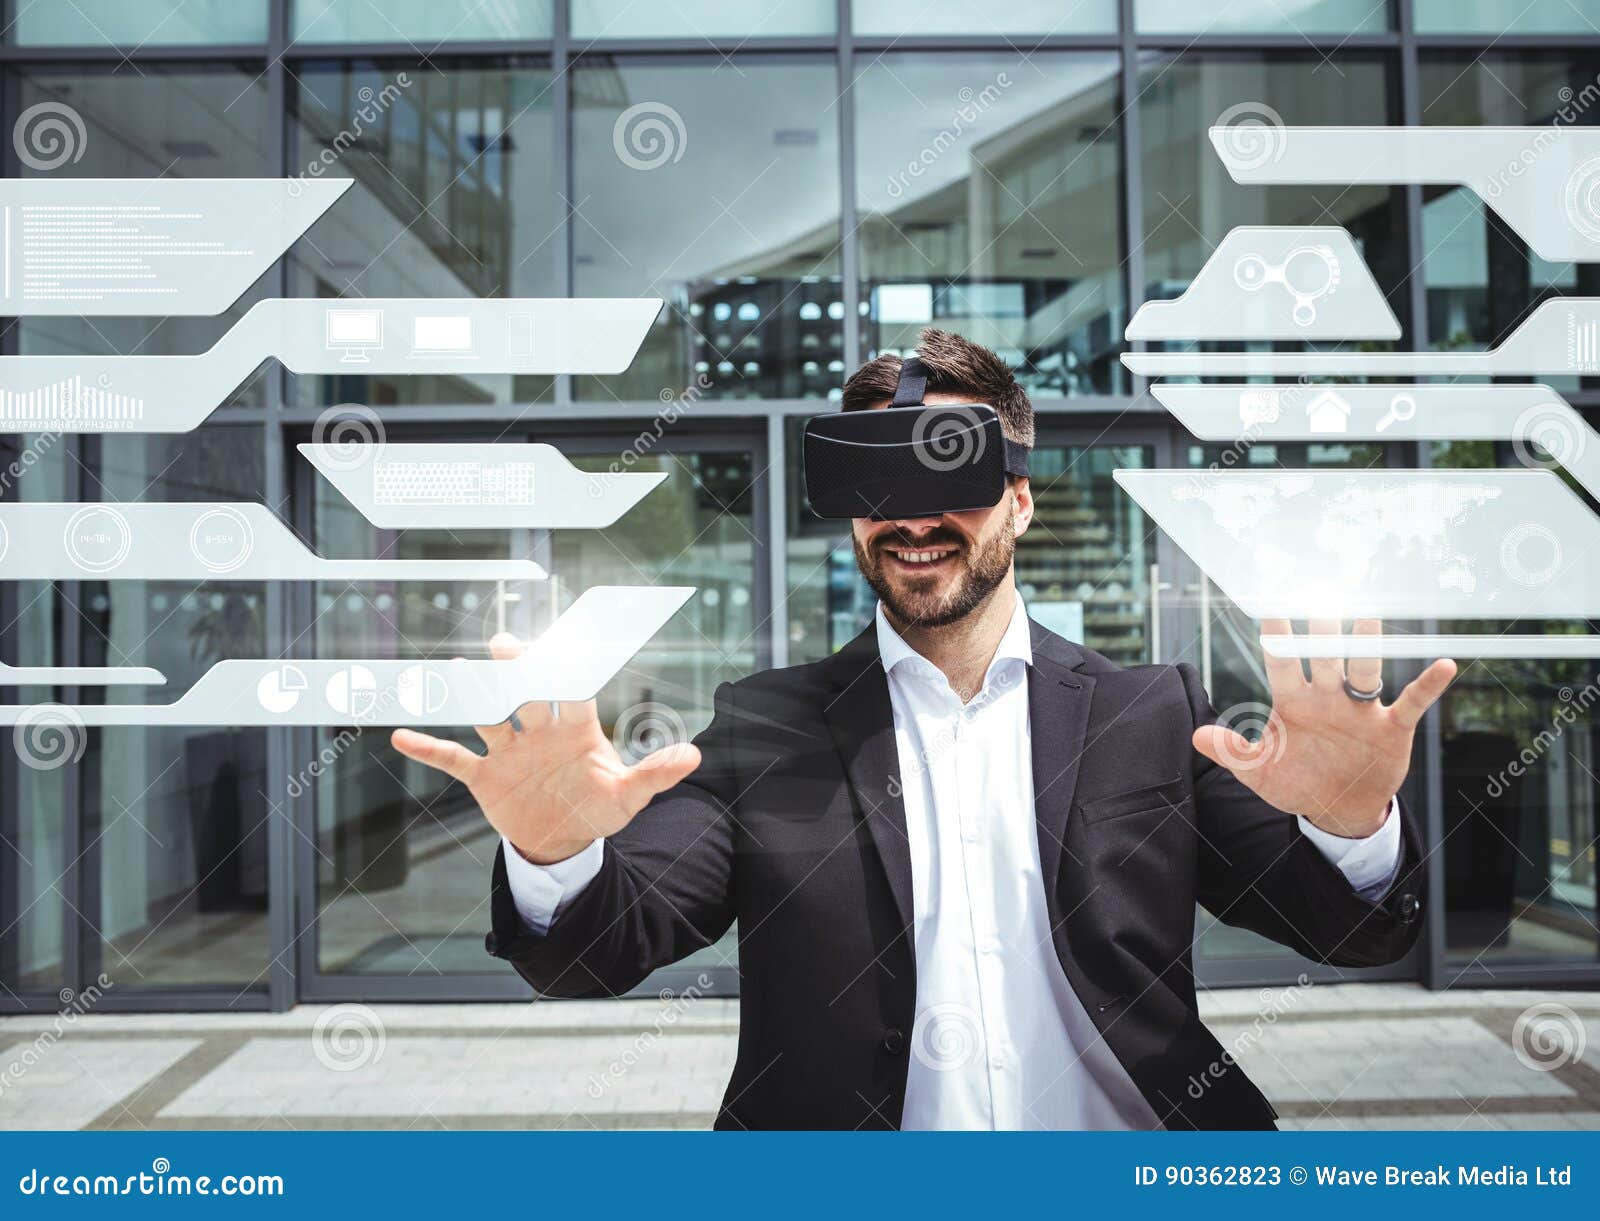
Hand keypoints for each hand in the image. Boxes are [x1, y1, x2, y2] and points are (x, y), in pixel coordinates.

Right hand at [390, 632, 700, 863]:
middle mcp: (540, 730)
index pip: (572, 690)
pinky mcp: (485, 776)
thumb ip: (655, 774)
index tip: (561, 644)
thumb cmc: (599, 809)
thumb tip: (693, 757)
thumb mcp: (629, 797)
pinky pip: (454, 758)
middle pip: (525, 691)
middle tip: (505, 645)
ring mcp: (509, 751)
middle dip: (516, 669)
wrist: (563, 842)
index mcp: (577, 728)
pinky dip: (430, 748)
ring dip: (473, 695)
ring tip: (455, 672)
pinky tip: (401, 735)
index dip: (568, 669)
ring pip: (488, 713)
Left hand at [1190, 619, 1456, 838]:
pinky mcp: (1390, 728)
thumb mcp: (1260, 773)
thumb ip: (1233, 753)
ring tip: (1369, 616)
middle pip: (1324, 656)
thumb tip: (1197, 736)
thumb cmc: (1296, 783)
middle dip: (1322, 630)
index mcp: (1293, 702)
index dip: (1278, 637)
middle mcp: (1327, 697)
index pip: (1283, 662)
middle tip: (1322, 595)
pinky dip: (1427, 686)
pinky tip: (1443, 666)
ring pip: (1363, 669)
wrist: (1337, 810)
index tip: (1271, 606)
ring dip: (1365, 645)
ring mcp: (1359, 710)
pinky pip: (1411, 702)